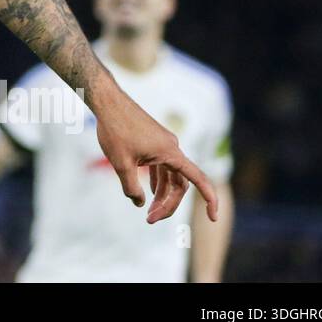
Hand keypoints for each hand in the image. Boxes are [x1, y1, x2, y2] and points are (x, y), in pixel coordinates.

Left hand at [94, 83, 219, 223]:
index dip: (209, 199)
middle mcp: (172, 148)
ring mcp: (164, 144)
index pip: (198, 179)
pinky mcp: (155, 142)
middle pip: (180, 184)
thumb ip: (131, 187)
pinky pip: (163, 166)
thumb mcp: (121, 163)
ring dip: (162, 195)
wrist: (108, 102)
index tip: (213, 217)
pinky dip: (159, 181)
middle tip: (150, 219)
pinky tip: (152, 192)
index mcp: (170, 153)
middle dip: (168, 204)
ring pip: (170, 176)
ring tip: (148, 211)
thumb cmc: (115, 130)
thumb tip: (140, 203)